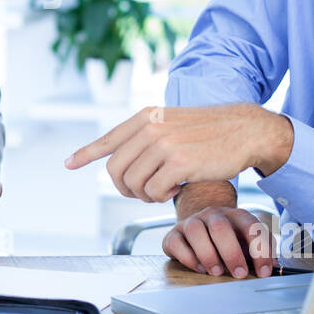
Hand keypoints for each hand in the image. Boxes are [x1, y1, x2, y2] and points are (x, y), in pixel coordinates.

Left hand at [64, 104, 292, 202]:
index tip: (69, 163)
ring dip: (145, 195)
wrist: (245, 130)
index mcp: (146, 116)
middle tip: (142, 192)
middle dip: (124, 188)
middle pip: (116, 170)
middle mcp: (150, 127)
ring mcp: (164, 144)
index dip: (86, 153)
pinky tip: (176, 188)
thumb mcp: (173, 123)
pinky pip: (154, 192)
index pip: (109, 138)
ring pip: (133, 184)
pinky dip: (161, 197)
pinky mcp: (179, 163)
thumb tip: (120, 162)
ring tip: (162, 189)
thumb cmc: (210, 131)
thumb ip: (147, 136)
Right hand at [164, 206, 273, 278]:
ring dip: (208, 254)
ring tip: (216, 272)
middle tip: (239, 273)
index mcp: (236, 216)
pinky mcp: (174, 234)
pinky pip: (176, 242)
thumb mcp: (246, 242)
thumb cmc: (228, 240)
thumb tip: (275, 267)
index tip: (263, 272)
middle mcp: (213, 215)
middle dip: (232, 252)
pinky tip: (199, 268)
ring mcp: (192, 222)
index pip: (250, 227)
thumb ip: (260, 251)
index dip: (259, 250)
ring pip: (196, 231)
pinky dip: (188, 257)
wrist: (199, 227)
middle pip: (221, 227)